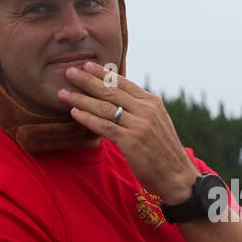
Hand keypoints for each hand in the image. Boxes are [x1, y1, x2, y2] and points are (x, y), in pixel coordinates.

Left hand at [59, 62, 200, 203]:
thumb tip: (119, 99)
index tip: (87, 65)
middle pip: (110, 91)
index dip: (103, 73)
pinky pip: (104, 126)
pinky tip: (74, 113)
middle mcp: (145, 110)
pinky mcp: (131, 142)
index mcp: (152, 102)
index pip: (123, 83)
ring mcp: (138, 125)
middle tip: (69, 71)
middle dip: (87, 80)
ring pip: (104, 107)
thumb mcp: (156, 123)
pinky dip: (87, 118)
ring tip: (63, 93)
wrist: (178, 176)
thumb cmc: (164, 152)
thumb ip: (139, 109)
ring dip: (81, 99)